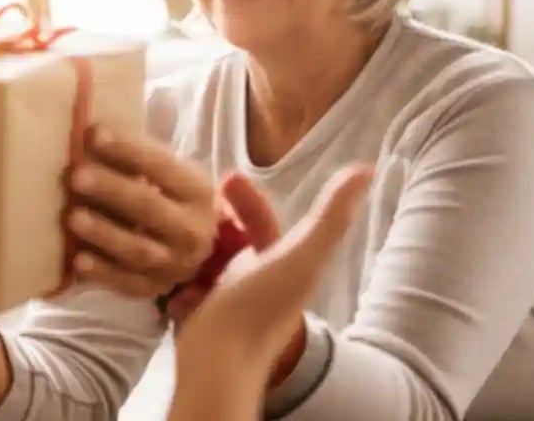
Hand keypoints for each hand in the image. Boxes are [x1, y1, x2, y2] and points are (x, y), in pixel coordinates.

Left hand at [67, 126, 217, 297]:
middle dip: (112, 190)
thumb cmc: (169, 198)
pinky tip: (77, 260)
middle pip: (149, 208)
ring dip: (104, 233)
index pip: (162, 166)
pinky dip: (102, 273)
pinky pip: (128, 284)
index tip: (93, 133)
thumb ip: (140, 158)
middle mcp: (192, 229)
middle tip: (76, 175)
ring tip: (72, 217)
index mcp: (198, 191)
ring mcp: (175, 264)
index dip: (128, 149)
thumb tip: (90, 133)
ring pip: (138, 250)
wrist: (195, 249)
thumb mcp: (169, 176)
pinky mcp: (155, 289)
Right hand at [169, 165, 370, 420]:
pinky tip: (169, 266)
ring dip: (190, 242)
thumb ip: (330, 216)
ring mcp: (224, 299)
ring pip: (203, 258)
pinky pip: (181, 282)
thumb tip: (364, 170)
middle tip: (188, 206)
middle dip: (210, 220)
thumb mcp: (301, 256)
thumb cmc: (260, 309)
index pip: (264, 221)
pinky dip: (175, 273)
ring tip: (172, 228)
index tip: (224, 178)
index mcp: (282, 265)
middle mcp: (255, 280)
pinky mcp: (196, 314)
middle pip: (229, 238)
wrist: (218, 363)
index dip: (248, 199)